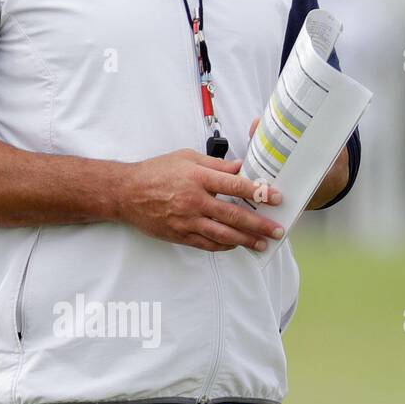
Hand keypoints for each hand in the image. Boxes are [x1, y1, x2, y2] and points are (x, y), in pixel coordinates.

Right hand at [116, 145, 284, 252]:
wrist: (126, 193)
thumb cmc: (155, 172)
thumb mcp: (185, 158)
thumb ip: (214, 164)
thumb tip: (239, 168)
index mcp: (197, 177)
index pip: (235, 185)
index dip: (259, 192)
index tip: (277, 197)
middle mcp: (194, 200)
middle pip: (234, 214)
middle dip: (260, 224)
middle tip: (278, 230)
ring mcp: (187, 220)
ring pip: (223, 233)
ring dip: (246, 240)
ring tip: (263, 244)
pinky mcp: (179, 234)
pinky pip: (207, 243)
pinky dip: (224, 245)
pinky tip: (235, 245)